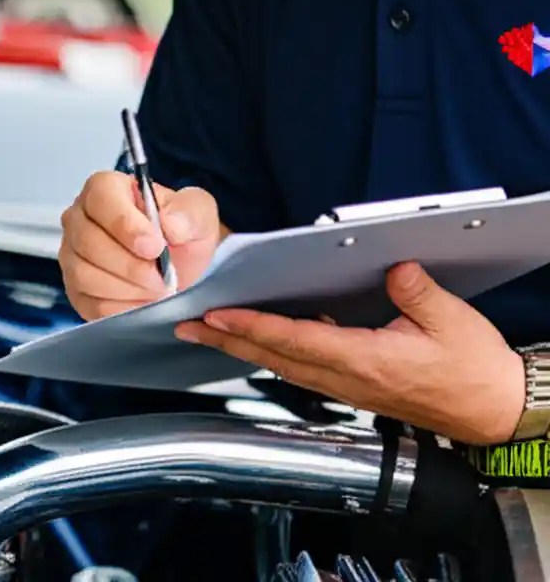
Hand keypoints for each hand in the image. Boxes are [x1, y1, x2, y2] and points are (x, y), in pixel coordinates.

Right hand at [59, 170, 220, 320]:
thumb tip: (170, 224)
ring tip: (157, 289)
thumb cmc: (181, 231)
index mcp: (105, 189)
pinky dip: (121, 307)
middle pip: (88, 241)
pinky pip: (88, 303)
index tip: (155, 247)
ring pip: (84, 274)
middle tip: (163, 277)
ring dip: (127, 288)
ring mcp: (72, 255)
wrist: (180, 264)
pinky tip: (143, 300)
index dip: (125, 224)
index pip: (100, 199)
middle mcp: (79, 219)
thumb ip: (190, 212)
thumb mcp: (198, 212)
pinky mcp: (75, 290)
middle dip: (130, 265)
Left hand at [174, 261, 524, 445]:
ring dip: (241, 347)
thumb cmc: (474, 372)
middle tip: (185, 326)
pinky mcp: (352, 388)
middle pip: (272, 356)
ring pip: (281, 365)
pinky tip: (258, 341)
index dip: (252, 326)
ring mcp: (346, 386)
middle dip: (226, 339)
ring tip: (207, 331)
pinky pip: (300, 370)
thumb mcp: (452, 321)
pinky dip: (271, 353)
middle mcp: (346, 378)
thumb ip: (416, 292)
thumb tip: (393, 265)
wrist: (492, 412)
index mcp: (365, 361)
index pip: (295, 340)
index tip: (216, 315)